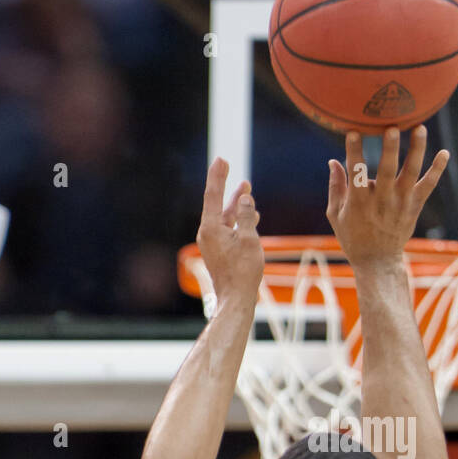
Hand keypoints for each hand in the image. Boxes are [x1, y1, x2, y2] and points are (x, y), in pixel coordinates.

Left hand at [196, 156, 263, 299]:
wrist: (235, 299)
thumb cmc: (243, 272)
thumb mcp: (249, 240)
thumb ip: (247, 216)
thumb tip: (246, 199)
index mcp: (211, 228)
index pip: (213, 195)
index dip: (218, 176)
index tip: (221, 159)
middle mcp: (207, 233)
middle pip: (217, 204)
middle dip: (227, 187)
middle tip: (227, 167)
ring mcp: (212, 243)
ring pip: (224, 217)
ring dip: (236, 205)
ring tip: (246, 190)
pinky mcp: (218, 251)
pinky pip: (227, 229)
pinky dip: (237, 220)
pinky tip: (250, 217)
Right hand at [326, 126, 448, 266]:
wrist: (378, 262)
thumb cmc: (353, 237)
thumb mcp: (336, 215)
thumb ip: (336, 187)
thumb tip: (333, 161)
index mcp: (359, 203)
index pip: (356, 173)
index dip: (354, 151)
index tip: (353, 131)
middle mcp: (381, 202)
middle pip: (386, 171)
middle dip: (389, 150)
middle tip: (391, 128)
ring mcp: (400, 203)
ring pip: (410, 173)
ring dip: (416, 150)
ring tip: (420, 127)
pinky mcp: (414, 207)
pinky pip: (428, 186)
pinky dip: (437, 170)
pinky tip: (445, 153)